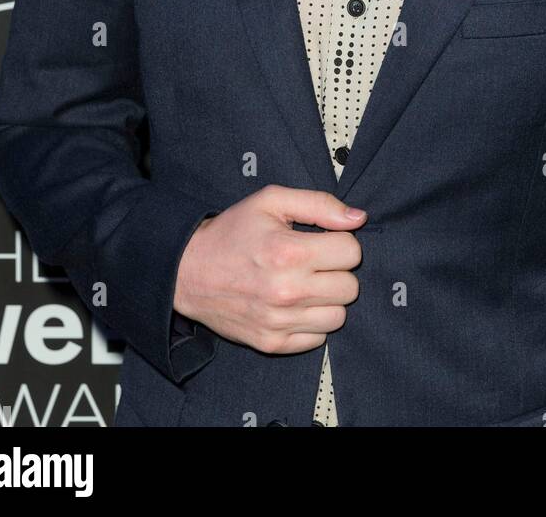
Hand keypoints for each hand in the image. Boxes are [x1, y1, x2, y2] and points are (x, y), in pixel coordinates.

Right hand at [172, 185, 366, 353]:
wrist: (187, 271)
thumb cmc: (231, 232)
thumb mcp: (271, 201)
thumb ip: (319, 204)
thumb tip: (358, 218)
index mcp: (289, 252)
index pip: (351, 252)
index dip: (341, 242)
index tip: (325, 240)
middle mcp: (286, 291)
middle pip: (350, 287)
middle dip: (338, 271)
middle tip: (315, 262)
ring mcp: (279, 321)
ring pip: (338, 317)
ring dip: (328, 299)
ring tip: (305, 283)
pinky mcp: (272, 343)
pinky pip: (318, 340)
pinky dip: (312, 322)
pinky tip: (294, 304)